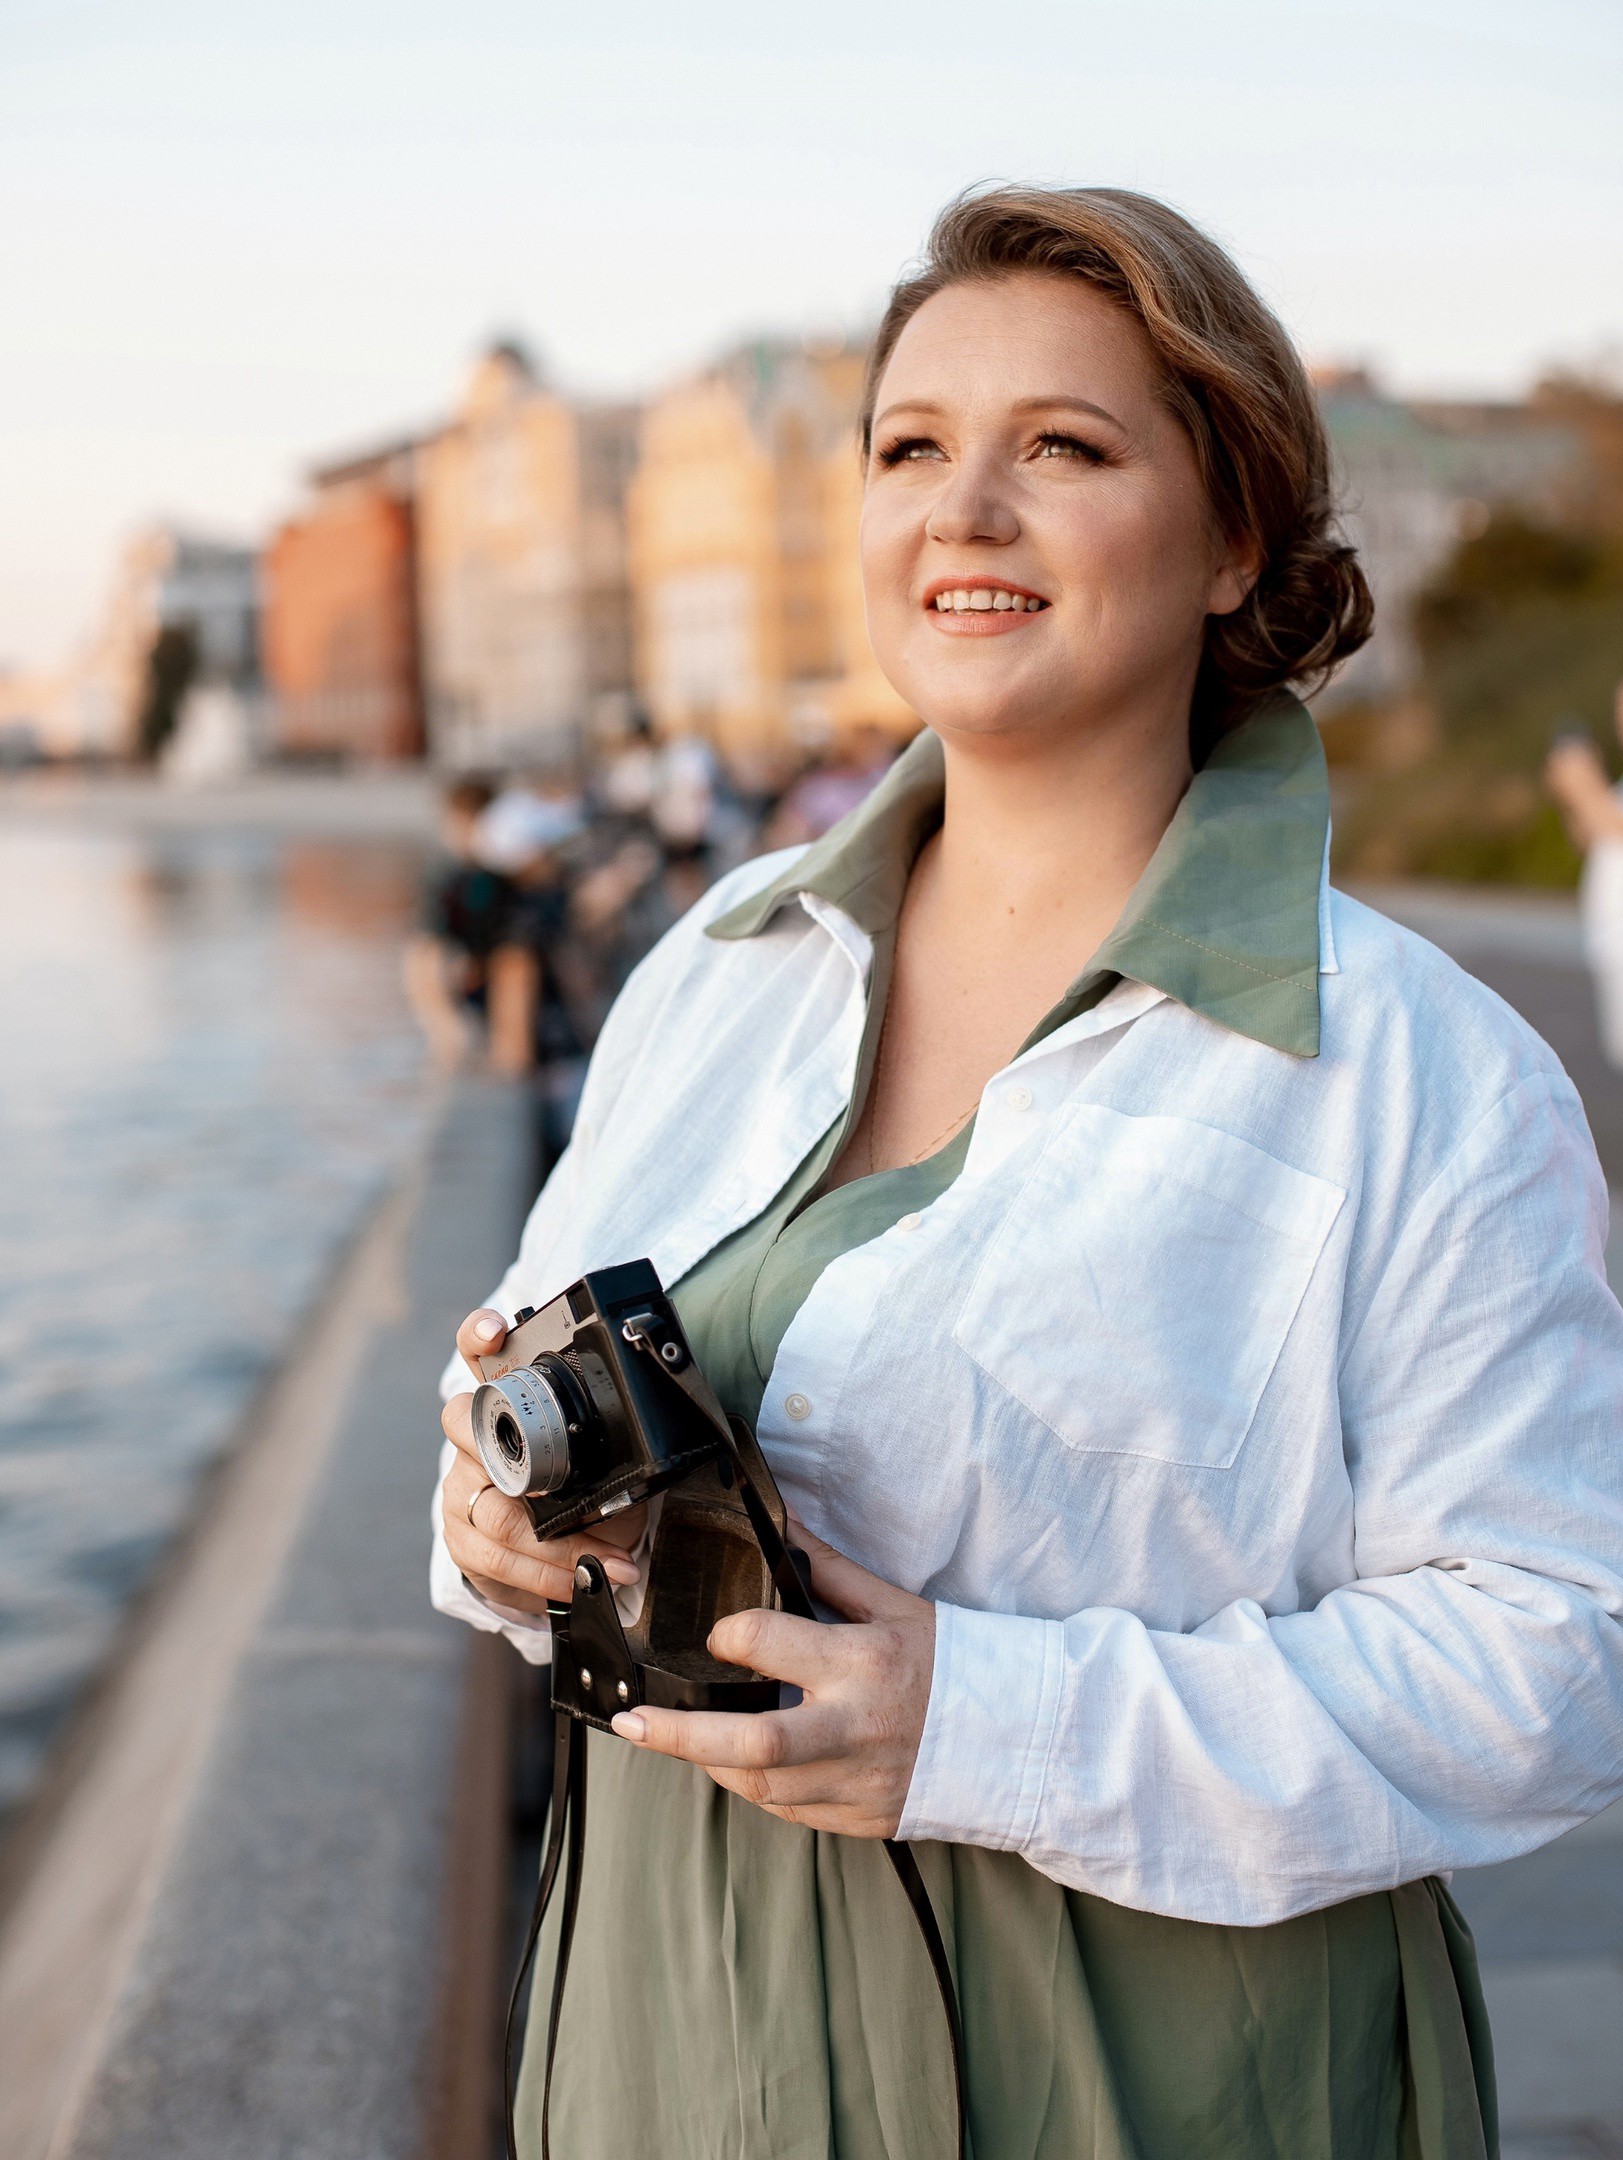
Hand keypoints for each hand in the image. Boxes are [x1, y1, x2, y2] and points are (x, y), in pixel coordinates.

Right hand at [440, 1307, 646, 1614]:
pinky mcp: (460, 1536)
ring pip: (493, 1514)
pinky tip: (578, 1585)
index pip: (479, 1353)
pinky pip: (494, 1559)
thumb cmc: (575, 1487)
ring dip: (557, 1550)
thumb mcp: (601, 1461)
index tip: (495, 1331)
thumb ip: (617, 1450)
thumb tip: (661, 1467)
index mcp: (505, 1402)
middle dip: (518, 1463)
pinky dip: (544, 1577)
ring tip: (607, 1564)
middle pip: (466, 1429)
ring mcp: (461, 1485)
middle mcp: (472, 1437)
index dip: (480, 1334)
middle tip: (558, 1489)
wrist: (538, 1544)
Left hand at [610, 1522, 935, 1838]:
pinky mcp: (860, 1818)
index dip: (732, 1635)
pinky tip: (730, 1764)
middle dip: (681, 1734)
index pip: (771, 1645)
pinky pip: (788, 1810)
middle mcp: (855, 1727)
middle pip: (752, 1743)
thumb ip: (830, 1570)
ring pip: (760, 1787)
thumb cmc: (953, 1663)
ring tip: (670, 1737)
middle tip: (632, 1721)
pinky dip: (753, 1787)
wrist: (1015, 1738)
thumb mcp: (895, 1604)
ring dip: (707, 1762)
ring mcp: (856, 1781)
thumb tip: (784, 1520)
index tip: (721, 1634)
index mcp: (863, 1662)